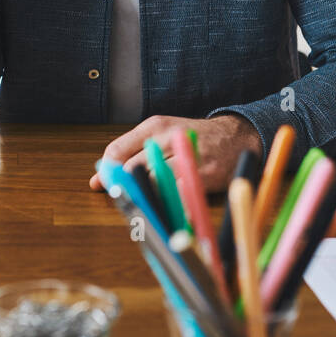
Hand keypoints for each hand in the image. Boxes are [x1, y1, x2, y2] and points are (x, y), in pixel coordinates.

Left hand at [91, 114, 264, 193]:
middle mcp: (171, 138)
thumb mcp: (161, 136)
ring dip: (145, 199)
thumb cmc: (191, 139)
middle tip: (122, 199)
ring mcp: (190, 157)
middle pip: (134, 168)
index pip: (118, 150)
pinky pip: (179, 198)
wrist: (237, 137)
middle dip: (123, 187)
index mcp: (156, 126)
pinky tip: (165, 210)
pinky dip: (168, 207)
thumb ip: (131, 153)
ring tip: (142, 206)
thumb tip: (98, 179)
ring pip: (154, 183)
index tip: (101, 185)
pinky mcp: (207, 176)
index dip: (106, 172)